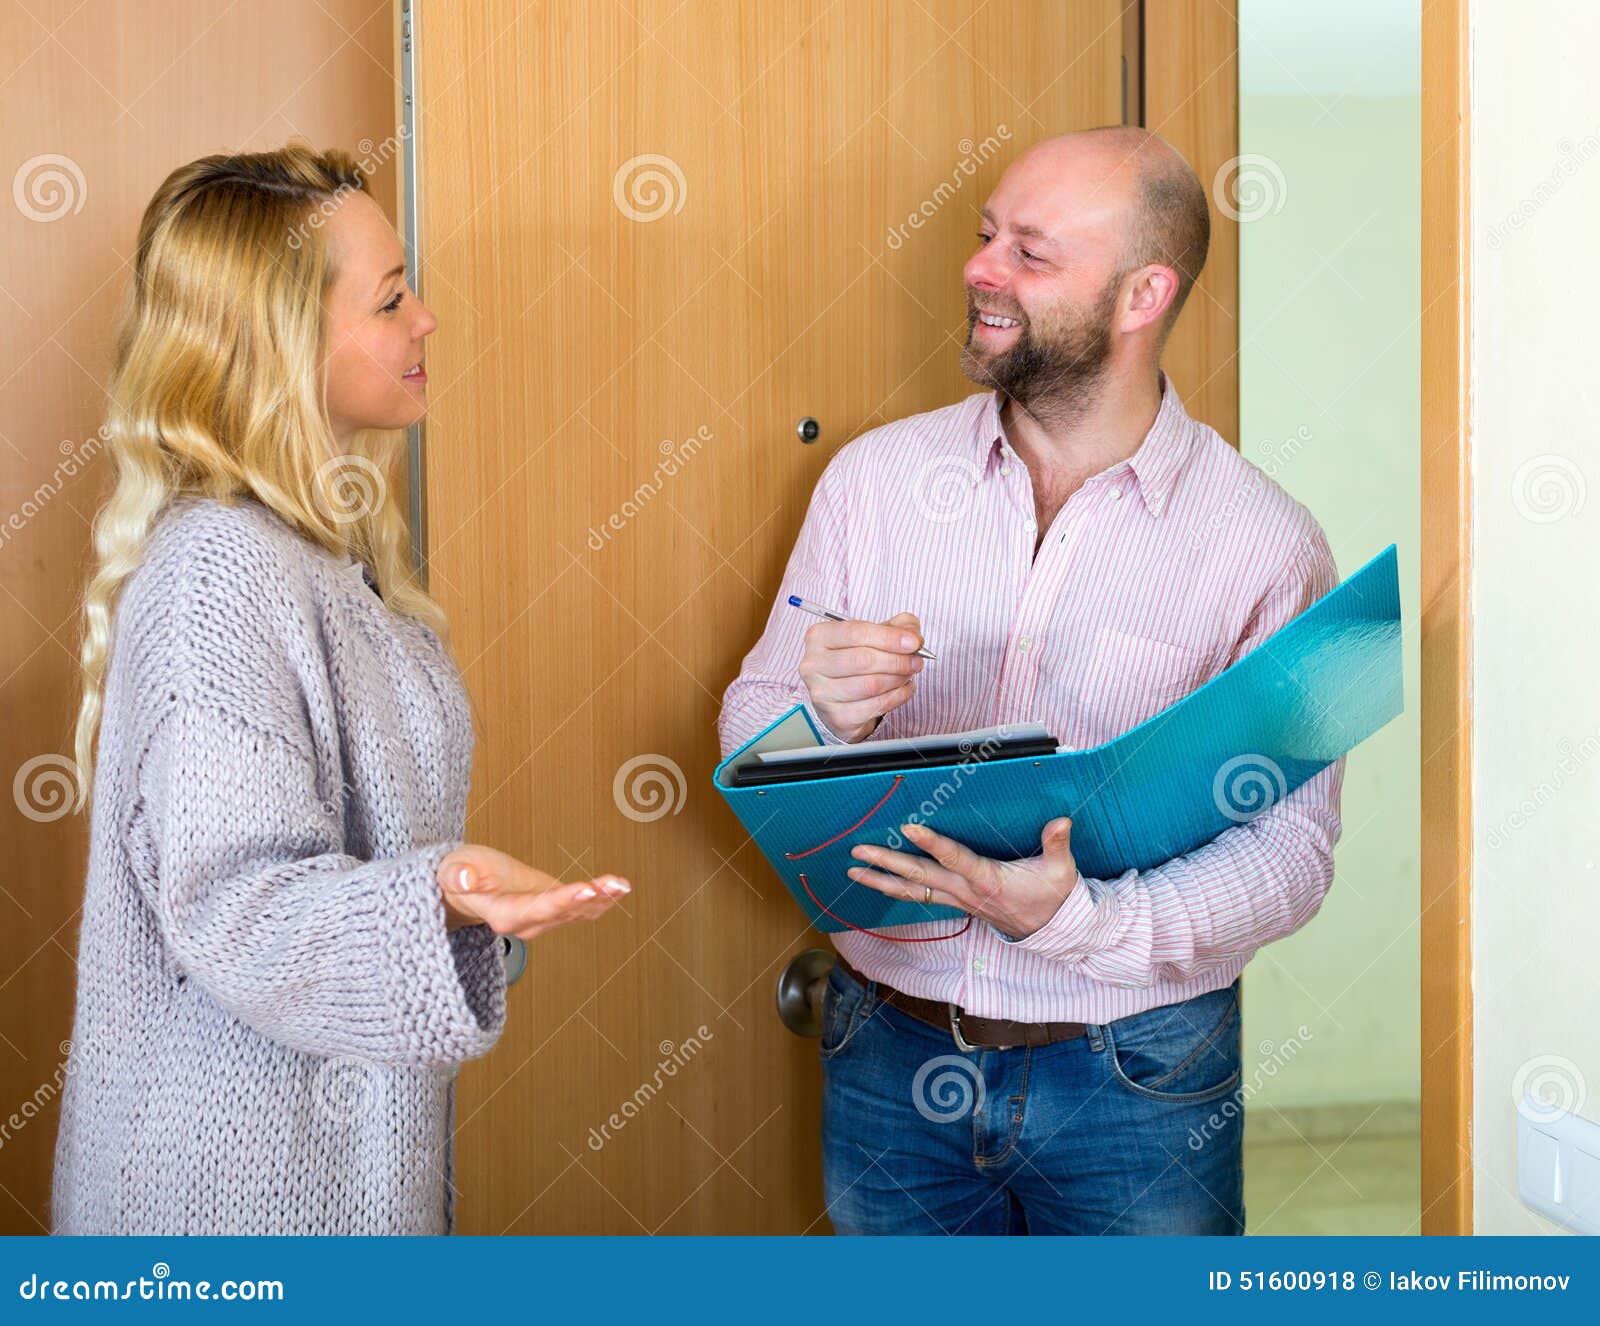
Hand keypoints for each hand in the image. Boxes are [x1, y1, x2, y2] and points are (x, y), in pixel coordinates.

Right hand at [436, 843, 630, 940]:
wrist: (466, 887)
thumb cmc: (460, 875)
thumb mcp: (450, 869)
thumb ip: (456, 875)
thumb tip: (464, 879)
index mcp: (502, 913)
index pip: (534, 909)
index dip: (560, 902)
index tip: (583, 890)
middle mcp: (526, 922)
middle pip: (561, 913)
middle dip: (590, 898)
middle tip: (614, 884)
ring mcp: (542, 918)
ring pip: (577, 912)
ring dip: (602, 899)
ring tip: (621, 884)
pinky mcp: (554, 909)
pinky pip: (581, 908)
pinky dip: (602, 898)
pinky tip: (619, 887)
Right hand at [796, 611, 924, 742]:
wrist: (839, 698)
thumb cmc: (856, 660)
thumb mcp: (874, 636)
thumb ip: (896, 626)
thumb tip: (913, 635)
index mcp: (819, 637)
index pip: (856, 632)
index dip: (889, 637)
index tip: (914, 642)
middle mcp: (814, 664)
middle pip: (863, 660)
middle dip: (897, 660)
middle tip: (917, 661)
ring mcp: (822, 693)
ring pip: (871, 685)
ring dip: (899, 678)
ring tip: (909, 673)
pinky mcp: (836, 717)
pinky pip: (875, 707)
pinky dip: (897, 697)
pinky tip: (904, 689)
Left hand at [847, 817, 1078, 940]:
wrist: (1050, 930)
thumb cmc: (1053, 896)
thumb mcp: (1061, 871)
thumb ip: (1057, 845)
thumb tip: (1061, 822)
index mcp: (987, 879)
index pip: (955, 858)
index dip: (933, 844)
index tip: (909, 828)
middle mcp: (965, 890)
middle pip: (920, 876)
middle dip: (887, 863)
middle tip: (859, 852)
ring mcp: (957, 899)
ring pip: (912, 891)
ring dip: (881, 880)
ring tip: (853, 870)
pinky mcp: (955, 902)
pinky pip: (919, 897)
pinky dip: (895, 889)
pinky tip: (877, 880)